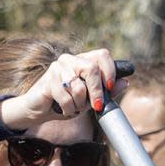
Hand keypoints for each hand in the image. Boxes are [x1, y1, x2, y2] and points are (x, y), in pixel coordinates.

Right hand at [0, 49, 128, 128]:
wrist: (39, 111)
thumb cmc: (65, 103)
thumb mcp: (89, 99)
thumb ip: (107, 92)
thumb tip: (125, 82)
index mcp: (82, 61)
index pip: (102, 54)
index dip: (110, 70)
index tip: (111, 87)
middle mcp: (70, 60)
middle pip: (91, 68)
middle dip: (97, 92)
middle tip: (97, 107)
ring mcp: (58, 67)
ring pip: (79, 87)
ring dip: (78, 105)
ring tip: (72, 108)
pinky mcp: (48, 79)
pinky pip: (66, 97)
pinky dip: (68, 109)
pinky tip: (62, 109)